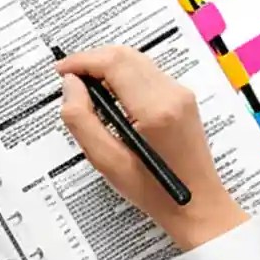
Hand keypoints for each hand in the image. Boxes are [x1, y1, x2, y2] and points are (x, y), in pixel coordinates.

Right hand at [55, 45, 247, 250]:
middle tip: (71, 82)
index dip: (82, 61)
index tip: (62, 72)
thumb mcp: (107, 161)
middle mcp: (172, 94)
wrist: (197, 205)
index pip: (113, 62)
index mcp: (155, 110)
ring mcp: (181, 93)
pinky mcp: (183, 97)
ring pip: (135, 60)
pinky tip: (112, 100)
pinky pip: (146, 72)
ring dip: (107, 67)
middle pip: (124, 55)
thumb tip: (71, 85)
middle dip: (92, 61)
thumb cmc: (153, 191)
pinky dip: (123, 76)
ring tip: (88, 94)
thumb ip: (82, 119)